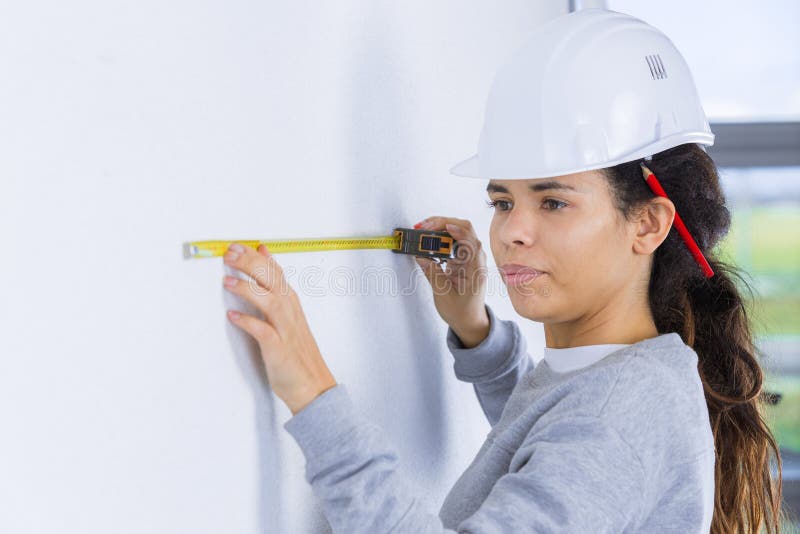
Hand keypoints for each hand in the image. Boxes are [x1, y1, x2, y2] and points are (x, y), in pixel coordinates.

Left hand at [222, 242, 337, 414]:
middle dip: (251, 265)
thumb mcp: (287, 318)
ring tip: (228, 280)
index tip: (240, 246)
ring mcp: (286, 331)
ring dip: (249, 289)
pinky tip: (233, 316)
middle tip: (230, 254)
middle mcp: (290, 313)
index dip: (258, 258)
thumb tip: (263, 264)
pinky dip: (249, 322)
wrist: (314, 387)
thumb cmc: (297, 354)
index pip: (276, 273)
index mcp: (291, 304)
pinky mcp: (279, 350)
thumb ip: (274, 292)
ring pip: (270, 302)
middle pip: (272, 281)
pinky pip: (263, 332)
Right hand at [413, 217, 488, 342]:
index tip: (436, 227)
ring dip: (439, 229)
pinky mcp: (462, 258)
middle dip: (442, 223)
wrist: (470, 321)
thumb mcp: (443, 295)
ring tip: (422, 231)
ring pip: (457, 233)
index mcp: (475, 268)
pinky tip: (427, 241)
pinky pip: (452, 242)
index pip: (469, 239)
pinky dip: (439, 238)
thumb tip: (421, 256)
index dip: (454, 229)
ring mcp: (469, 257)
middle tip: (422, 227)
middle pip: (463, 229)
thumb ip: (433, 273)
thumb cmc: (462, 311)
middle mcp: (475, 259)